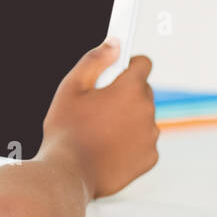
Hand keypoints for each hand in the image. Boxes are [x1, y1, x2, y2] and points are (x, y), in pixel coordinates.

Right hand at [37, 38, 158, 198]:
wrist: (68, 173)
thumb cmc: (66, 130)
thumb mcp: (71, 87)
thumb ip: (96, 59)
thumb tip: (114, 43)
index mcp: (130, 89)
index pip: (143, 63)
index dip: (127, 66)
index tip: (114, 74)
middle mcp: (147, 111)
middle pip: (143, 92)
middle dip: (124, 95)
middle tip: (97, 107)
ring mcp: (150, 136)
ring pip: (143, 118)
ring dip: (128, 120)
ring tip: (99, 131)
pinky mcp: (149, 158)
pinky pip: (144, 142)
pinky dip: (131, 143)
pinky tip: (108, 148)